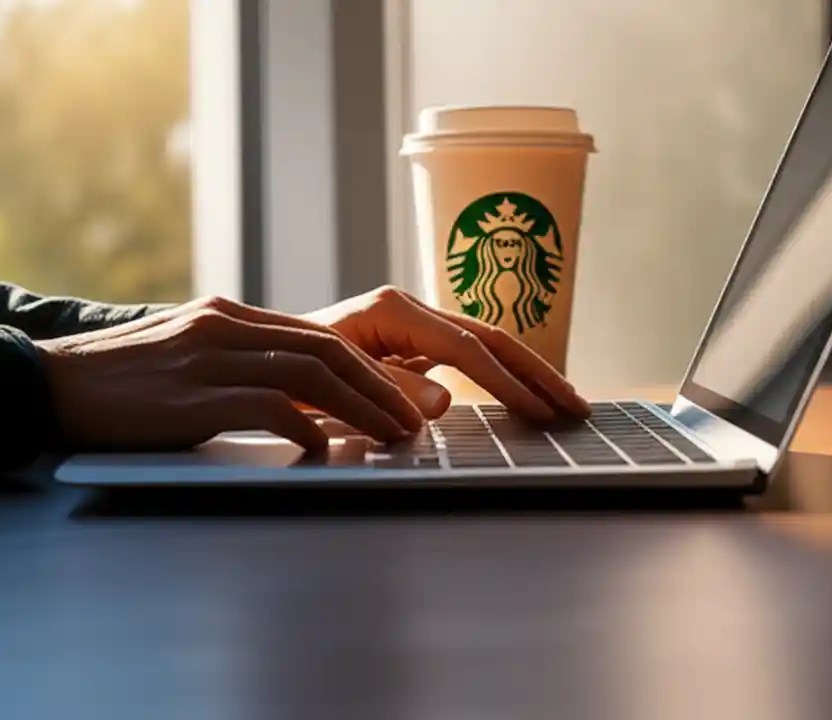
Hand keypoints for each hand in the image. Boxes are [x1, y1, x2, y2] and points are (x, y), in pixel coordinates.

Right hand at [37, 296, 428, 452]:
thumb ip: (244, 365)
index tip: (409, 394)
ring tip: (397, 434)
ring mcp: (209, 358)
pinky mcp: (192, 395)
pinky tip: (327, 449)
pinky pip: (268, 406)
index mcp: (231, 317)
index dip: (373, 367)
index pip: (320, 337)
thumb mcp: (192, 360)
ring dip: (364, 405)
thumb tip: (308, 396)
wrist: (48, 385)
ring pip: (311, 373)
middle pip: (328, 350)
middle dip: (385, 385)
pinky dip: (306, 427)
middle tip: (421, 416)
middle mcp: (227, 328)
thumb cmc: (126, 385)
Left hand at [302, 286, 589, 422]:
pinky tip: (528, 400)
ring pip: (488, 347)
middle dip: (538, 374)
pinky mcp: (414, 347)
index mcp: (392, 309)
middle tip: (577, 407)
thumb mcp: (328, 385)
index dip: (508, 382)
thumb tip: (445, 400)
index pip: (468, 347)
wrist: (253, 364)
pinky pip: (470, 361)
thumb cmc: (284, 374)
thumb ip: (387, 389)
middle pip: (492, 338)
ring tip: (567, 404)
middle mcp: (409, 310)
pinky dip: (504, 380)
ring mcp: (414, 327)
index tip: (542, 412)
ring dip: (529, 376)